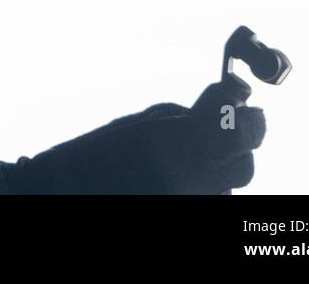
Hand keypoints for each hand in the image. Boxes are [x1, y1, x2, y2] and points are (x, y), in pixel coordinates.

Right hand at [0, 79, 266, 194]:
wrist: (65, 192)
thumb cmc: (95, 153)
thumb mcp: (139, 124)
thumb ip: (184, 117)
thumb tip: (222, 110)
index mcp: (173, 148)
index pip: (237, 130)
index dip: (244, 112)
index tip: (237, 95)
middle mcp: (189, 181)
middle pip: (244, 164)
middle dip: (240, 141)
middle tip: (225, 121)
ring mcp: (189, 203)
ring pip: (230, 185)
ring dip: (222, 164)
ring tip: (193, 152)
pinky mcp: (187, 212)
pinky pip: (212, 197)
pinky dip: (207, 183)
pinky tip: (182, 173)